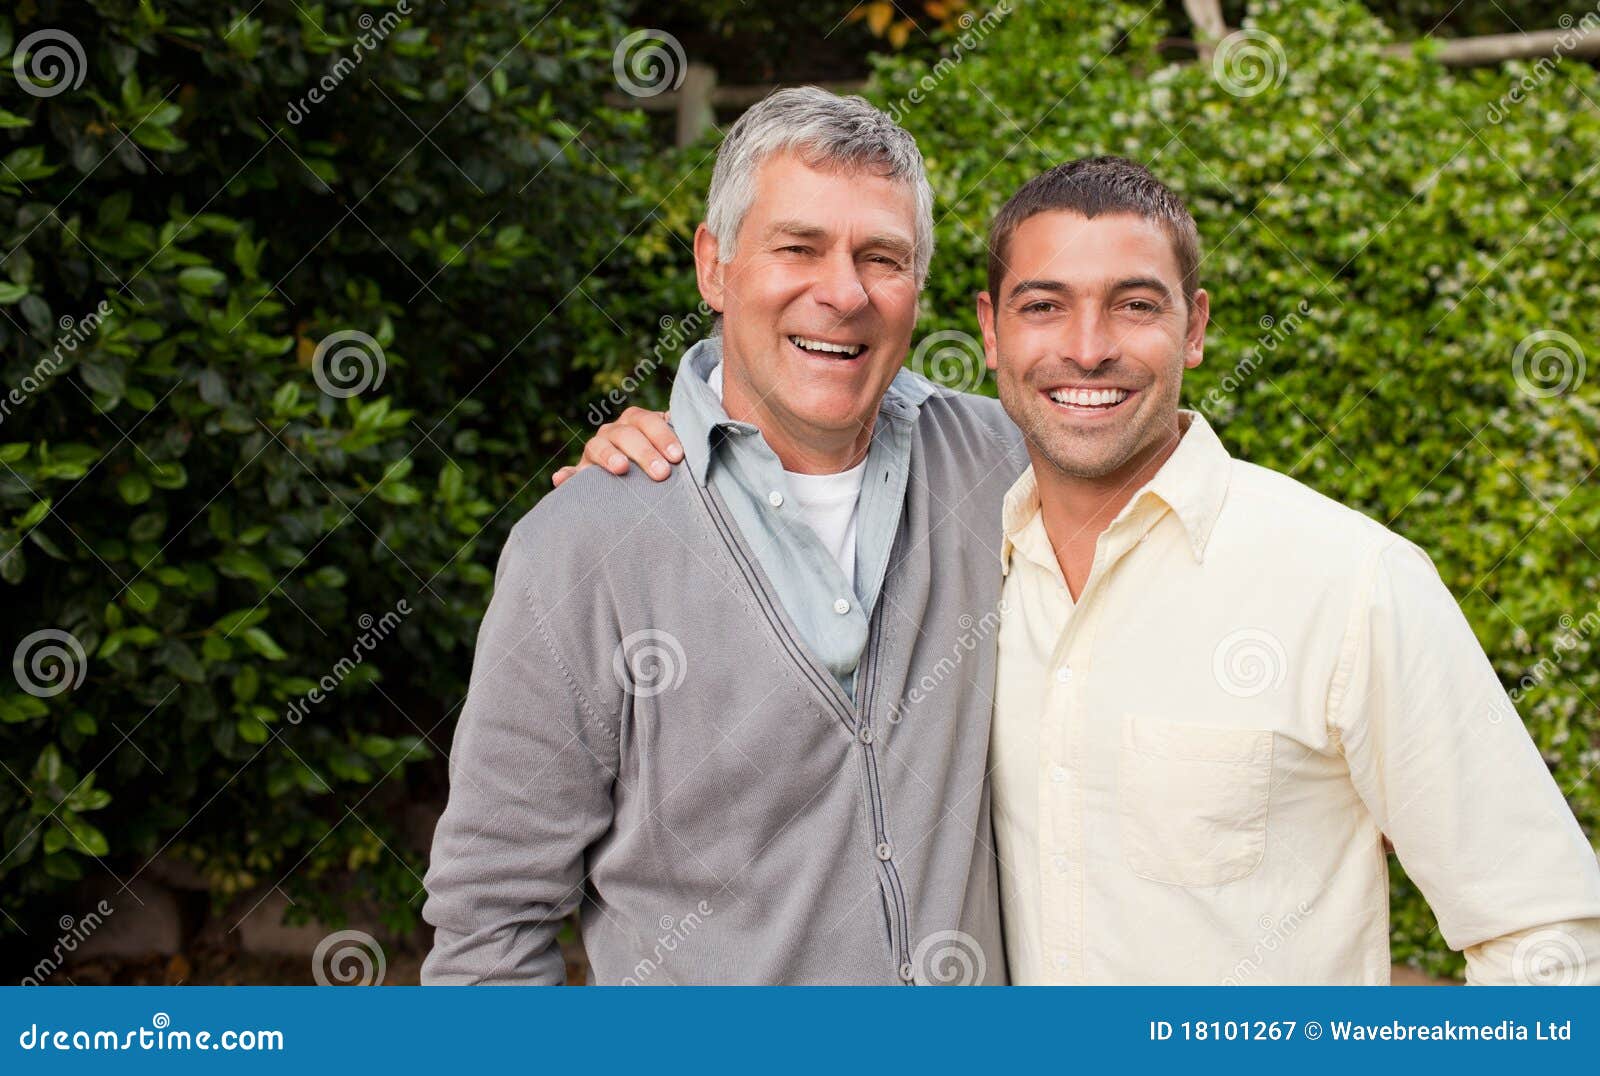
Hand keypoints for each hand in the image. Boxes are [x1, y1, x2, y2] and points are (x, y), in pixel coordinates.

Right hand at [552, 406, 682, 486]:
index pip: (647, 421)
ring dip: (609, 456)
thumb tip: (698, 435)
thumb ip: (679, 443)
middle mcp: (613, 433)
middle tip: (662, 473)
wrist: (637, 478)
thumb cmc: (661, 461)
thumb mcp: (670, 450)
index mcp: (635, 422)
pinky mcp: (580, 472)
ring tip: (621, 468)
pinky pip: (570, 473)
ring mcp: (594, 451)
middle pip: (625, 435)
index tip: (678, 456)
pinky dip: (565, 476)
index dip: (662, 436)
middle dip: (645, 452)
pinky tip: (561, 479)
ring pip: (598, 447)